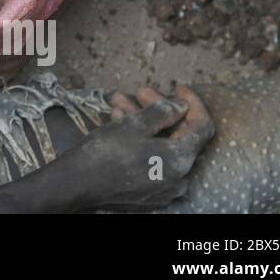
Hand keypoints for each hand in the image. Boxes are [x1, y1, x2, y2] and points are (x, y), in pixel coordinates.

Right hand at [58, 86, 214, 210]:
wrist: (77, 184)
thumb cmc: (106, 152)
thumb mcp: (134, 125)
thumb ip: (163, 113)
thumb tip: (181, 106)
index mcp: (180, 160)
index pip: (202, 128)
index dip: (193, 104)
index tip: (179, 87)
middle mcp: (179, 177)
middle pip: (179, 136)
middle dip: (159, 110)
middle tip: (140, 91)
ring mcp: (164, 187)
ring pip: (162, 147)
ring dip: (144, 122)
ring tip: (119, 103)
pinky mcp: (149, 192)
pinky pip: (153, 160)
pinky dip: (142, 141)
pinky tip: (120, 123)